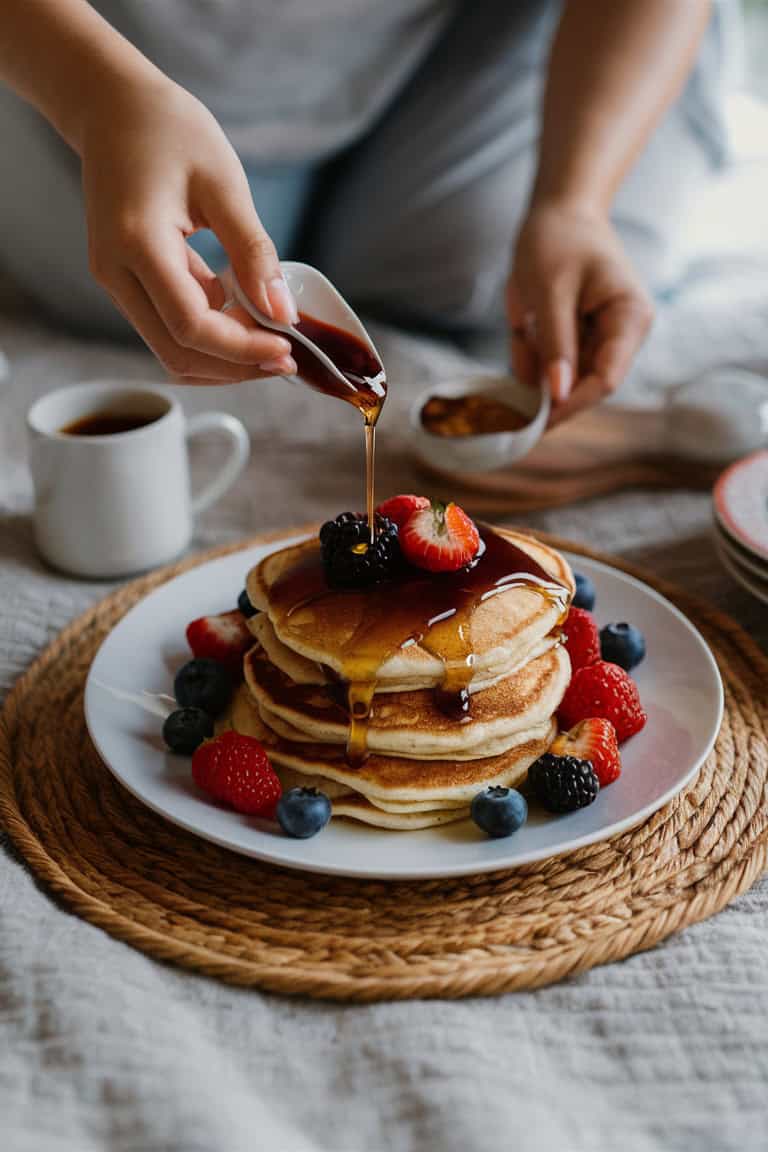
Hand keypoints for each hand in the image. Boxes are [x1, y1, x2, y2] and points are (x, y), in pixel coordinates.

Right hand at [81, 75, 297, 382]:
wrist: (113, 108)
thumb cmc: (169, 131)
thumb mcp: (224, 183)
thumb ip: (253, 251)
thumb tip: (282, 313)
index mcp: (137, 244)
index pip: (191, 326)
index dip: (242, 349)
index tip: (287, 348)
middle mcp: (115, 273)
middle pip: (178, 353)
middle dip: (235, 365)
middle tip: (286, 359)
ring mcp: (116, 281)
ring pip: (171, 350)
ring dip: (222, 358)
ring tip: (270, 341)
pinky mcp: (126, 282)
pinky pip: (167, 328)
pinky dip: (209, 335)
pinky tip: (245, 317)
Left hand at [509, 200, 653, 425]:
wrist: (560, 210)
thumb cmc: (558, 239)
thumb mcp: (550, 289)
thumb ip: (556, 343)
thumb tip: (557, 397)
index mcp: (630, 319)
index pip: (605, 380)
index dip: (571, 404)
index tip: (534, 421)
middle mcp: (623, 336)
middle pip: (585, 386)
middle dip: (547, 391)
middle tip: (508, 394)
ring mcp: (602, 340)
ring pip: (564, 380)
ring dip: (535, 369)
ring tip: (523, 327)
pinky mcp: (580, 341)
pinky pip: (551, 365)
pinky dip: (531, 355)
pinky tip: (525, 324)